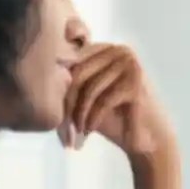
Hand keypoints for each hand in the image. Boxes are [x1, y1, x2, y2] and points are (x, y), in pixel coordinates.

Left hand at [61, 43, 174, 157]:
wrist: (148, 140)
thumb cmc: (115, 118)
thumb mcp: (87, 96)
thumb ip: (69, 82)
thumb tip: (41, 73)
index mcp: (107, 48)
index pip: (71, 60)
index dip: (59, 87)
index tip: (55, 113)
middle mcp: (120, 50)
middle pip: (78, 73)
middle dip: (67, 103)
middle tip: (63, 128)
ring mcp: (130, 64)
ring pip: (89, 89)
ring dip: (78, 115)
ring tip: (76, 132)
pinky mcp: (136, 83)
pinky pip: (102, 101)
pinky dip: (92, 119)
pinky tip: (89, 131)